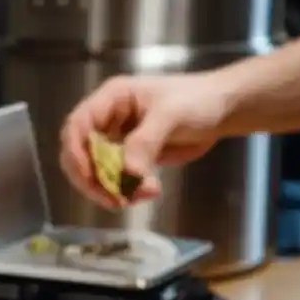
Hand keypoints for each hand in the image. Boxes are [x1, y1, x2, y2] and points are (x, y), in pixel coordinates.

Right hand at [60, 73, 231, 207]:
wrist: (223, 110)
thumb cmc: (198, 99)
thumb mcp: (170, 116)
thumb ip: (145, 143)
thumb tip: (127, 175)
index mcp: (111, 100)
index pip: (77, 125)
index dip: (76, 151)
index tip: (89, 175)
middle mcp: (107, 120)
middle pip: (80, 154)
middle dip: (92, 179)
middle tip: (112, 199)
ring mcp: (117, 141)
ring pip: (96, 171)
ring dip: (111, 189)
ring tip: (136, 198)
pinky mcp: (130, 158)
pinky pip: (117, 180)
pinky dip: (127, 191)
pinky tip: (148, 192)